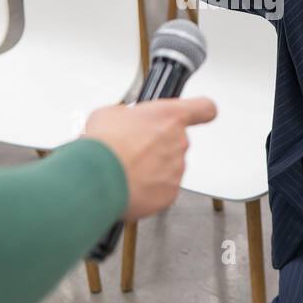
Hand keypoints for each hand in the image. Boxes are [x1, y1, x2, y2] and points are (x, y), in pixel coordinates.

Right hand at [81, 97, 216, 220]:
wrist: (98, 177)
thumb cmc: (105, 144)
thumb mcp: (110, 114)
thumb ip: (128, 116)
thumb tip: (122, 122)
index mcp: (170, 116)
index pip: (203, 109)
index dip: (201, 111)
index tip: (199, 113)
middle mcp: (179, 142)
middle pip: (176, 142)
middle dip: (158, 147)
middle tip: (134, 150)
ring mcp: (177, 169)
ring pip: (168, 168)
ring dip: (151, 169)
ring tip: (126, 170)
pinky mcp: (170, 194)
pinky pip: (162, 190)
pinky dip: (148, 190)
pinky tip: (129, 185)